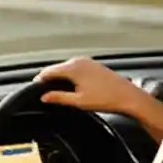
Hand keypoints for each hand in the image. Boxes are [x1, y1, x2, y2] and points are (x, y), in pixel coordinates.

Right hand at [34, 57, 162, 141]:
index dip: (39, 80)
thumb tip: (43, 97)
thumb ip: (58, 97)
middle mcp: (79, 61)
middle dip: (49, 79)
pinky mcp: (93, 65)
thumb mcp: (78, 101)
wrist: (128, 96)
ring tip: (56, 91)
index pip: (49, 71)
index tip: (34, 88)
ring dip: (59, 78)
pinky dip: (69, 76)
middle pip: (57, 68)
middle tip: (43, 92)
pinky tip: (71, 86)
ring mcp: (87, 62)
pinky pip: (75, 68)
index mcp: (73, 68)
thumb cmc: (105, 99)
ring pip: (66, 68)